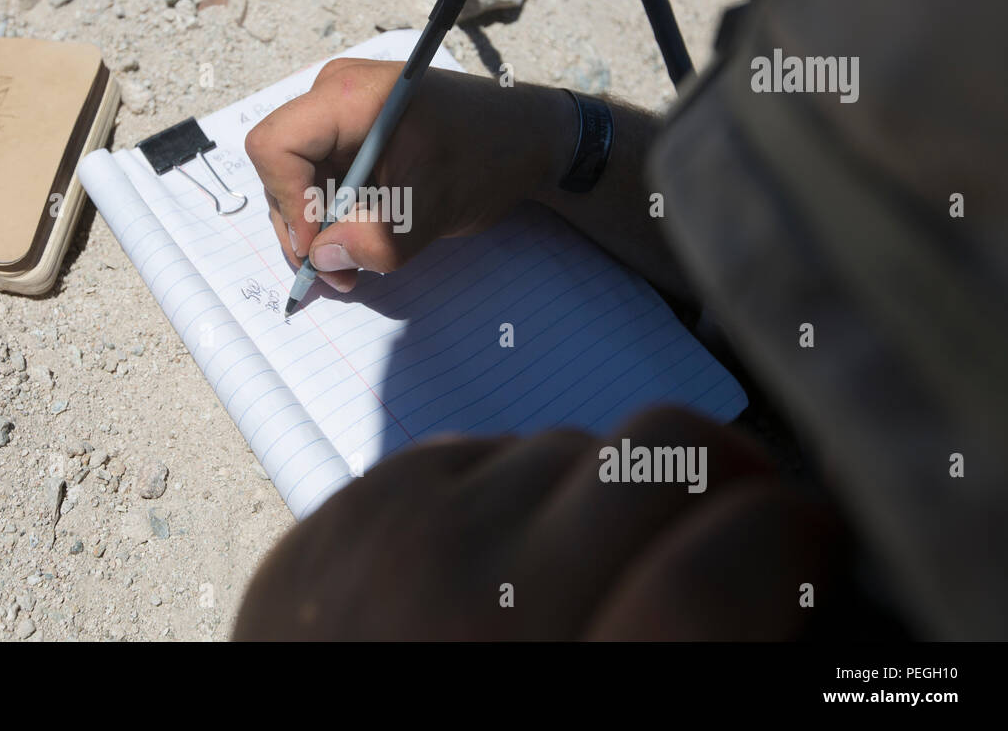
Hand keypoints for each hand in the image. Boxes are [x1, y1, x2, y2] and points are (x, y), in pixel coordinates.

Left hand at [233, 407, 846, 639]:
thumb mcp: (619, 723)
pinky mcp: (342, 512)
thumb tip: (794, 562)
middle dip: (718, 471)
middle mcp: (478, 607)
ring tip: (582, 565)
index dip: (794, 531)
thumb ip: (715, 644)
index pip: (727, 560)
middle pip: (657, 452)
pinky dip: (508, 495)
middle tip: (723, 518)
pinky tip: (497, 561)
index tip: (802, 534)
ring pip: (567, 442)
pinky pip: (477, 449)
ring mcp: (396, 545)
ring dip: (602, 492)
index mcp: (572, 690)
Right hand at [244, 58, 575, 292]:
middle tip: (336, 274)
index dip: (289, 202)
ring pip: (295, 180)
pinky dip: (333, 219)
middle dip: (301, 226)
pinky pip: (320, 180)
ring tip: (350, 268)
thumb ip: (378, 241)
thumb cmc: (488, 157)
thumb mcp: (433, 208)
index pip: (276, 146)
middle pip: (280, 167)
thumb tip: (324, 261)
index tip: (322, 246)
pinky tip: (358, 244)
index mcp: (348, 96)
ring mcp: (340, 116)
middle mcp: (333, 98)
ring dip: (317, 230)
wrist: (528, 139)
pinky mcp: (351, 137)